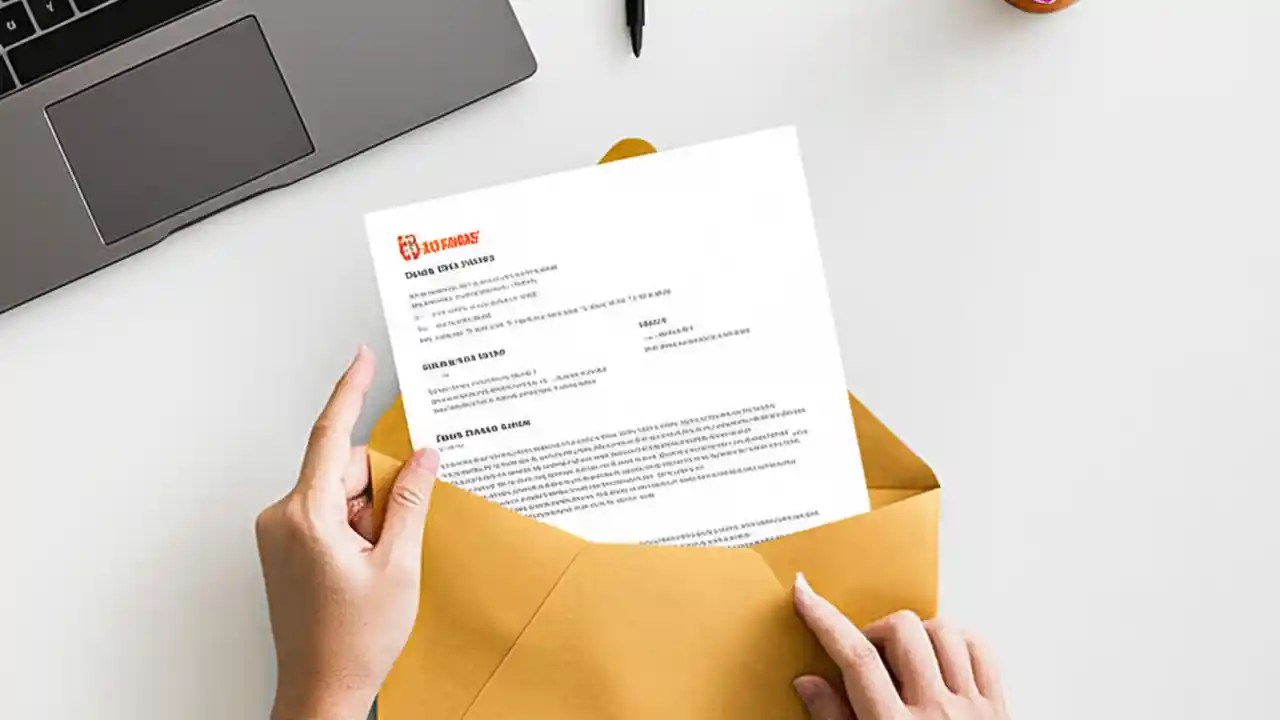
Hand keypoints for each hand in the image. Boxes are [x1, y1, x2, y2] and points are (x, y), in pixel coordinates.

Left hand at [256, 346, 439, 719]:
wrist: (321, 691)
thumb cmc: (354, 642)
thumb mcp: (398, 566)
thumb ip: (409, 501)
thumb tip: (423, 456)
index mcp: (306, 517)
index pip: (329, 436)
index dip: (349, 391)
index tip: (362, 358)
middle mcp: (282, 518)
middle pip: (342, 470)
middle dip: (378, 493)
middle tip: (392, 542)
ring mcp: (278, 533)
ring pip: (337, 493)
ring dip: (367, 516)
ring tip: (374, 566)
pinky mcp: (283, 546)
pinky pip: (325, 514)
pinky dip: (353, 528)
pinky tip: (363, 566)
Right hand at [792, 574, 1008, 719]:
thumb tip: (807, 682)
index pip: (855, 659)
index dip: (824, 619)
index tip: (804, 594)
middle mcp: (936, 714)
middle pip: (901, 632)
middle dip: (874, 630)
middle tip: (865, 654)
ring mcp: (972, 708)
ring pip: (942, 632)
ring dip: (915, 634)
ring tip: (902, 659)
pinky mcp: (999, 708)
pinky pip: (980, 649)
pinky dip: (957, 642)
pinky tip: (940, 657)